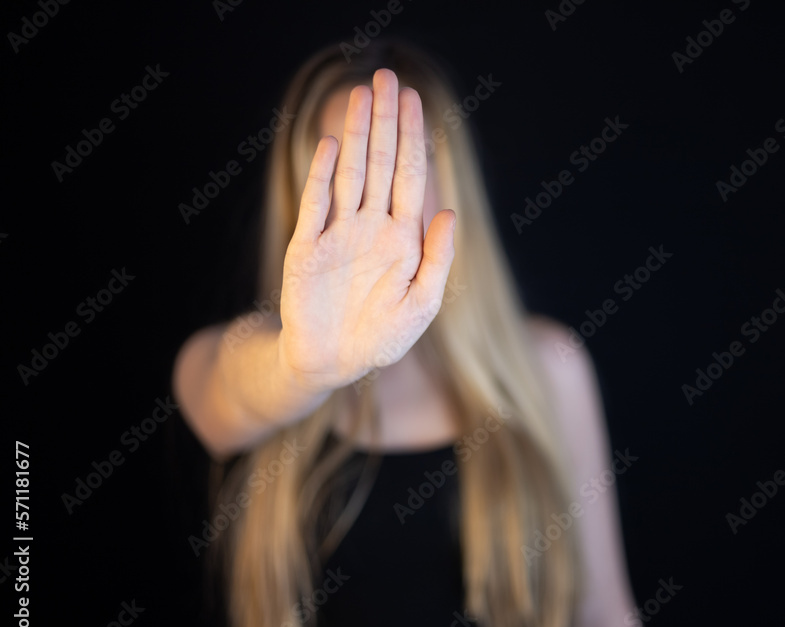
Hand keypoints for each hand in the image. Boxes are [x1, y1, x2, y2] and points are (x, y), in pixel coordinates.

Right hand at [277, 68, 456, 389]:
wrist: (333, 363)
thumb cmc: (380, 338)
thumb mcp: (420, 305)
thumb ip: (437, 260)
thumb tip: (448, 211)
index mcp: (402, 238)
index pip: (410, 176)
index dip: (413, 137)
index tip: (415, 100)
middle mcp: (370, 227)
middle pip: (381, 163)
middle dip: (386, 121)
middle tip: (386, 76)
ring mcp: (338, 233)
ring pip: (351, 173)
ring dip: (357, 134)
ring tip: (362, 94)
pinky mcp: (307, 247)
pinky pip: (317, 204)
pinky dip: (324, 175)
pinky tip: (334, 145)